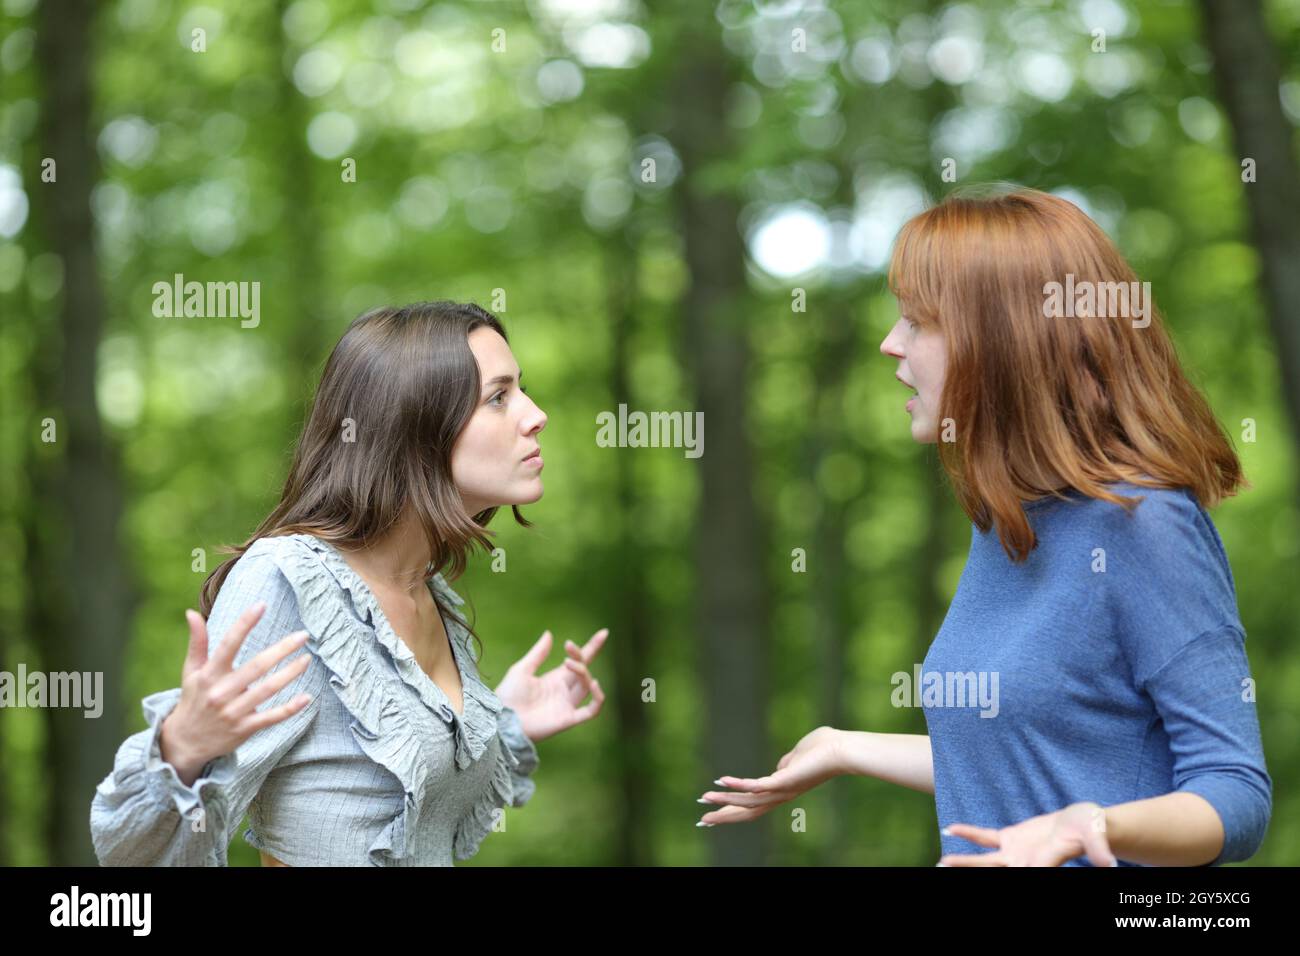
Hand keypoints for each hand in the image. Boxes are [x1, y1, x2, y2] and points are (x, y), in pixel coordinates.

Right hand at [160, 602, 314, 785]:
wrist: (185, 742)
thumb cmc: (193, 699)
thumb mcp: (191, 671)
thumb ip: (197, 642)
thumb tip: (191, 613)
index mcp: (209, 674)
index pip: (228, 644)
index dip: (244, 624)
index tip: (261, 605)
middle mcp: (222, 692)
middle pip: (257, 666)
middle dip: (282, 649)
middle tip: (304, 635)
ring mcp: (234, 711)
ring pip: (267, 690)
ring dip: (290, 673)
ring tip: (307, 659)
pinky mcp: (245, 728)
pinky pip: (271, 717)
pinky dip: (290, 708)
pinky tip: (307, 697)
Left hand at [493, 628, 607, 742]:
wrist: (502, 719)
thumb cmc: (508, 696)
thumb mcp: (522, 669)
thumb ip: (538, 653)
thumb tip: (549, 633)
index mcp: (556, 678)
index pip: (580, 661)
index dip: (593, 647)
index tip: (604, 633)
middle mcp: (565, 691)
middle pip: (584, 670)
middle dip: (583, 655)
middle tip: (569, 647)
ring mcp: (567, 704)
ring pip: (587, 685)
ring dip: (583, 671)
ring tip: (568, 662)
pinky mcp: (568, 718)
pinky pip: (592, 710)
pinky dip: (598, 697)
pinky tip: (593, 683)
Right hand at [697, 726, 844, 825]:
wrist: (843, 750)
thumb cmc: (825, 748)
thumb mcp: (799, 755)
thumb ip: (787, 763)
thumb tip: (781, 765)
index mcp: (783, 789)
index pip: (754, 804)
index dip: (733, 808)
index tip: (714, 813)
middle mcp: (781, 794)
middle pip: (748, 811)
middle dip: (724, 816)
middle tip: (701, 821)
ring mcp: (783, 789)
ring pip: (748, 802)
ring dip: (724, 801)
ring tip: (704, 799)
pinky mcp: (784, 780)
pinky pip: (756, 786)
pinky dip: (738, 784)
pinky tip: (721, 780)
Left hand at [939, 801, 1118, 866]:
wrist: (1083, 824)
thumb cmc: (1092, 828)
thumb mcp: (1096, 834)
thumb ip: (1100, 850)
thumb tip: (1112, 864)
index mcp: (1043, 864)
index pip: (1026, 872)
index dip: (1016, 872)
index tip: (1000, 869)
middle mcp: (1025, 864)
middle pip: (995, 872)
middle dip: (972, 872)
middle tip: (944, 870)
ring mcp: (1015, 853)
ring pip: (984, 860)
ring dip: (963, 861)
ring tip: (939, 863)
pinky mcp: (1011, 840)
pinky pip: (986, 837)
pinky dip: (969, 834)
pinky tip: (949, 829)